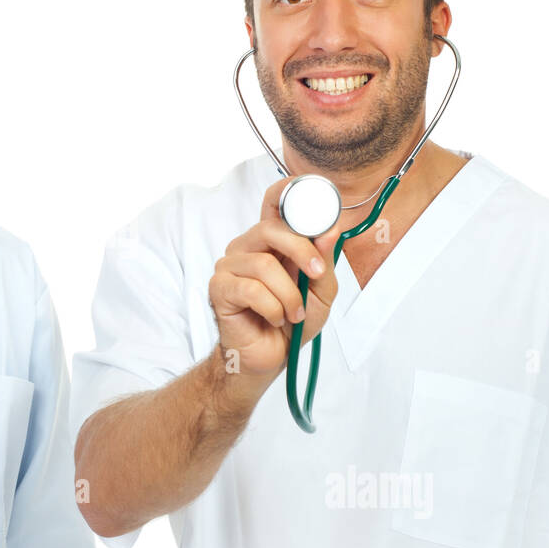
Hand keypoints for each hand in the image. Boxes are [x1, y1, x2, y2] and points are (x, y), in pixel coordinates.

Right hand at [208, 176, 338, 380]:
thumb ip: (324, 261)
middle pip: (271, 229)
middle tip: (315, 274)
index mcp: (272, 241)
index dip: (289, 190)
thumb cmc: (292, 321)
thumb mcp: (321, 292)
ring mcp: (229, 265)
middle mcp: (248, 246)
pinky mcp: (219, 287)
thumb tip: (329, 231)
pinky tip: (273, 319)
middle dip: (301, 252)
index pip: (274, 201)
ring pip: (264, 265)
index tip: (314, 197)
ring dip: (288, 295)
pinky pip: (251, 290)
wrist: (269, 357)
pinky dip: (272, 308)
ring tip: (293, 314)